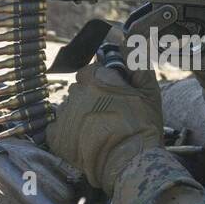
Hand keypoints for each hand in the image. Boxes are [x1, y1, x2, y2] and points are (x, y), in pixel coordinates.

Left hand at [45, 62, 162, 194]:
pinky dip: (68, 134)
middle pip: (79, 90)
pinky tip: (85, 141)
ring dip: (80, 116)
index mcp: (95, 79)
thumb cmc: (142, 127)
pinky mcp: (55, 137)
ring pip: (69, 109)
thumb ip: (137, 62)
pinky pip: (57, 128)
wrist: (131, 163)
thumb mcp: (149, 91)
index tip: (113, 96)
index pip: (90, 71)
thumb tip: (130, 41)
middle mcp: (75, 93)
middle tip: (109, 116)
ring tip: (99, 132)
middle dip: (91, 100)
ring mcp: (63, 115)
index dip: (102, 83)